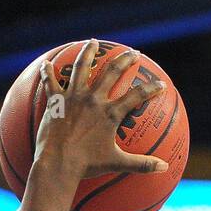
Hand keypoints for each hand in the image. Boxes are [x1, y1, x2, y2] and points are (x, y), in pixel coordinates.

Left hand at [34, 40, 169, 178]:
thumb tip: (164, 168)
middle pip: (112, 71)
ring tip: (93, 42)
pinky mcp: (56, 101)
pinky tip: (45, 63)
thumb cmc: (87, 166)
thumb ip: (141, 164)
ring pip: (82, 66)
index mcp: (110, 113)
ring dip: (89, 51)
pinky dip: (48, 72)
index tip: (161, 84)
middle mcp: (93, 99)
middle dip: (125, 59)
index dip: (151, 89)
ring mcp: (74, 97)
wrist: (58, 164)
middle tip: (133, 53)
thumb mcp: (116, 164)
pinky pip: (50, 82)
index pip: (137, 96)